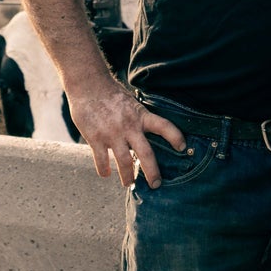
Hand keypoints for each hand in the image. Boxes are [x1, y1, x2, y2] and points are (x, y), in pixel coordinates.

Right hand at [66, 83, 184, 187]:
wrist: (88, 85)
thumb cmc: (110, 94)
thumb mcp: (131, 103)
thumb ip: (138, 120)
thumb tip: (145, 136)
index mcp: (140, 116)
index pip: (164, 126)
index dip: (175, 136)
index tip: (183, 147)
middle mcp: (129, 126)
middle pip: (146, 154)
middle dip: (152, 172)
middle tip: (156, 185)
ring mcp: (112, 133)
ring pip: (124, 162)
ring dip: (127, 176)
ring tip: (129, 183)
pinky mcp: (95, 138)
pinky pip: (102, 160)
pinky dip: (104, 170)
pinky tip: (106, 174)